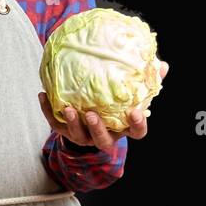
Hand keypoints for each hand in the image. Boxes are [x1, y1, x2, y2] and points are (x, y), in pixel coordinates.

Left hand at [39, 59, 169, 146]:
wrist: (89, 122)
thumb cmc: (115, 106)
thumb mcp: (131, 95)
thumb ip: (146, 82)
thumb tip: (162, 65)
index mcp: (124, 129)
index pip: (136, 132)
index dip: (137, 125)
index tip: (135, 113)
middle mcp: (105, 136)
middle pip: (103, 140)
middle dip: (98, 129)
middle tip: (92, 114)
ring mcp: (84, 137)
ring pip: (79, 136)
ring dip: (73, 123)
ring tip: (68, 107)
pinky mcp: (66, 133)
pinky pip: (56, 125)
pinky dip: (48, 112)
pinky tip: (42, 95)